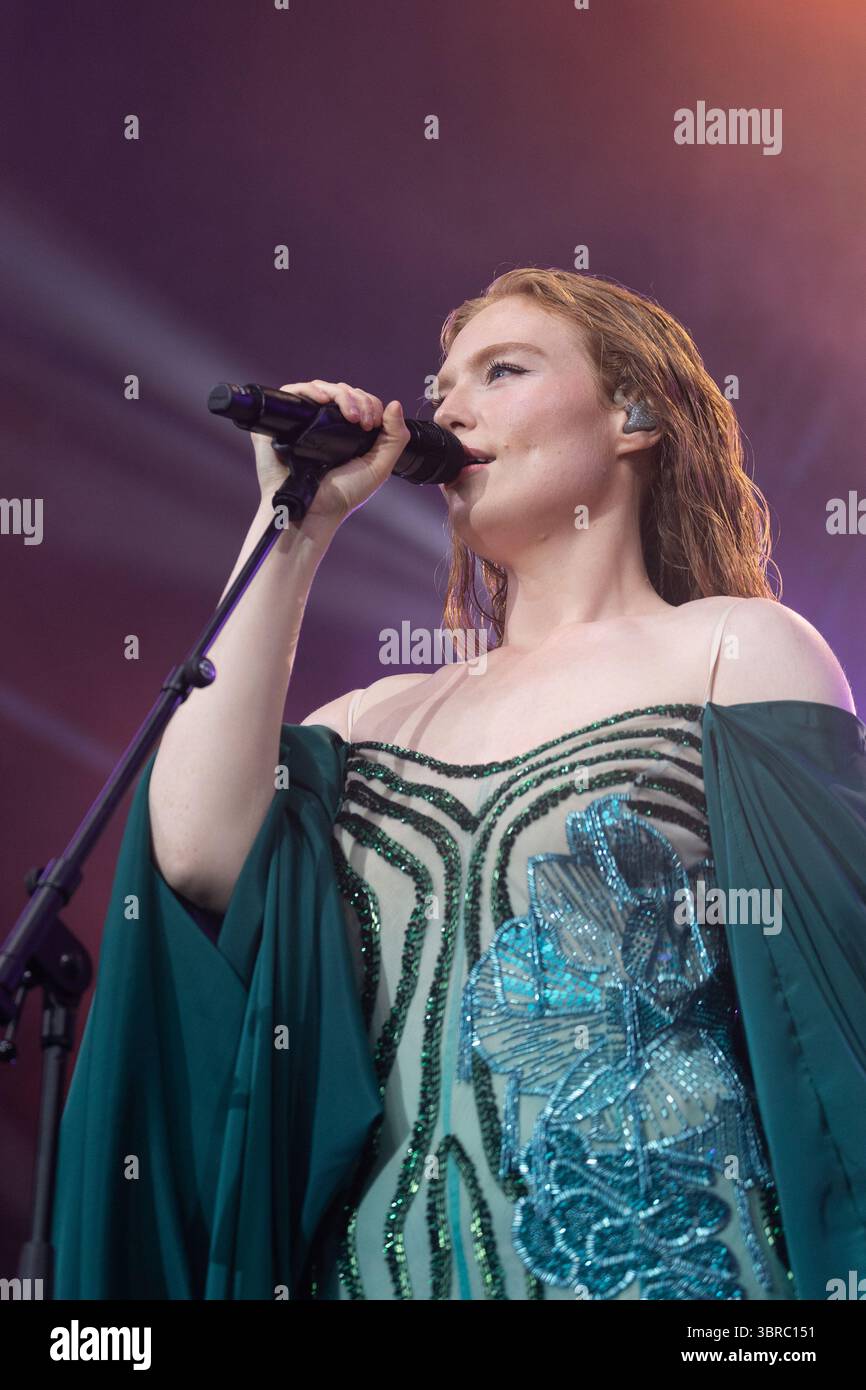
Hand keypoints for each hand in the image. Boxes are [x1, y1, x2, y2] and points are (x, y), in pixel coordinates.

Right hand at [250, 379, 409, 540]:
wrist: (313, 511)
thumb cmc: (343, 495)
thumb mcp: (379, 467)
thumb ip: (395, 438)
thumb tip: (394, 403)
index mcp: (347, 431)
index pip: (360, 400)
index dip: (370, 404)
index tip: (372, 424)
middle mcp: (324, 423)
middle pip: (342, 391)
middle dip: (359, 400)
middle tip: (363, 422)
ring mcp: (303, 421)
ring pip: (322, 388)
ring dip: (340, 394)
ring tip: (350, 414)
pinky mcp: (282, 421)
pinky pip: (293, 393)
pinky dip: (310, 389)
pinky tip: (323, 399)